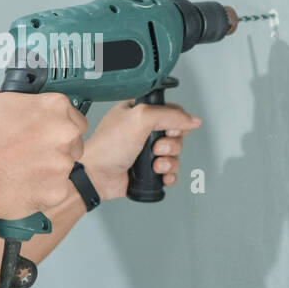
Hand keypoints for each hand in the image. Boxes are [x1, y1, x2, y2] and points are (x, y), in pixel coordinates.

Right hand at [0, 85, 89, 217]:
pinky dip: (42, 189)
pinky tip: (21, 183)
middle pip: (74, 141)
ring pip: (65, 166)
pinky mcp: (57, 191)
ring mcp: (62, 164)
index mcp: (54, 107)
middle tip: (32, 151)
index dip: (59, 124)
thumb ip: (3, 94)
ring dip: (49, 168)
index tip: (47, 130)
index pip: (74, 114)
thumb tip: (4, 97)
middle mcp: (64, 133)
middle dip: (57, 146)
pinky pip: (56, 190)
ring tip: (21, 168)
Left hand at [78, 100, 201, 201]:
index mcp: (139, 111)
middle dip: (171, 144)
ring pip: (175, 154)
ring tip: (154, 164)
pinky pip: (170, 171)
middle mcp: (143, 130)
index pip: (171, 110)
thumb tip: (192, 119)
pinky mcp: (148, 169)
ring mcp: (146, 151)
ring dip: (169, 161)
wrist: (96, 176)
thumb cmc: (107, 147)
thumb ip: (169, 115)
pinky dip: (169, 174)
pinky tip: (159, 174)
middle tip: (155, 147)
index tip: (168, 128)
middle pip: (176, 134)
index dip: (175, 120)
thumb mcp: (140, 120)